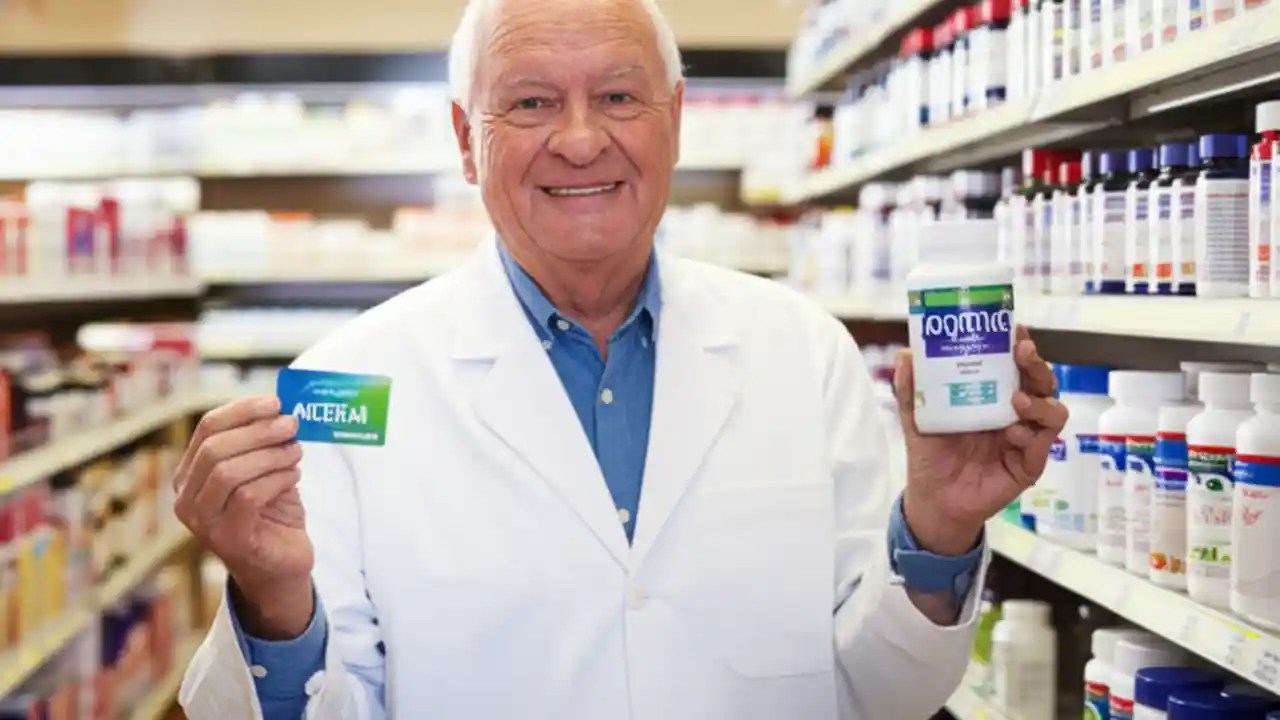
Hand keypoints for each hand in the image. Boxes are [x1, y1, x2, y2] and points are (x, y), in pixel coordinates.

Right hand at [173, 396, 314, 637]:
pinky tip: (294, 477)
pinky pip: (249, 497)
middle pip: (216, 449)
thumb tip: (282, 407)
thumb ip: (264, 442)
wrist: (282, 567)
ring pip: (229, 472)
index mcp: (191, 474)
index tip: (275, 402)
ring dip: (270, 455)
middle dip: (259, 431)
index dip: (242, 410)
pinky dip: (276, 479)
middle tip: (292, 424)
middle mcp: (187, 499)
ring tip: (296, 452)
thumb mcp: (265, 471)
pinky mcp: (228, 539)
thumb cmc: (272, 514)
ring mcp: (203, 523)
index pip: (207, 429)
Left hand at [893, 326, 1067, 555]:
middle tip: (1022, 352)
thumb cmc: (931, 454)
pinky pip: (1042, 445)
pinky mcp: (1029, 464)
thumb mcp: (917, 417)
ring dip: (1039, 401)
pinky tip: (1011, 435)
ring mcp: (1026, 437)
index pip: (1014, 364)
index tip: (1013, 328)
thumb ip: (911, 389)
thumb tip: (905, 355)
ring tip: (1016, 401)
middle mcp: (1015, 412)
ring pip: (1053, 409)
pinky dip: (1030, 436)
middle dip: (1036, 364)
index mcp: (993, 395)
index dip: (1017, 345)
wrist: (934, 499)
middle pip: (1041, 381)